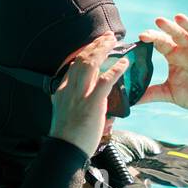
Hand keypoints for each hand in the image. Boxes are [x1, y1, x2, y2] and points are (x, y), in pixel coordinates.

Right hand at [49, 33, 128, 157]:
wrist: (64, 150)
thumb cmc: (68, 138)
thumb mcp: (67, 116)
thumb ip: (79, 106)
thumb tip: (99, 108)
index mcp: (62, 91)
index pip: (72, 66)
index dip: (84, 52)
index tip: (94, 45)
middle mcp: (69, 89)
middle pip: (81, 59)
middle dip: (95, 45)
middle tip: (107, 36)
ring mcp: (80, 95)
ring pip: (90, 64)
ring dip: (103, 50)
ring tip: (114, 41)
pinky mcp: (92, 103)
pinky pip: (105, 81)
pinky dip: (116, 70)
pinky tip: (125, 63)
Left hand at [137, 14, 187, 110]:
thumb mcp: (169, 94)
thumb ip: (151, 94)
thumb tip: (130, 100)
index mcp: (174, 55)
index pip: (161, 42)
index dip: (153, 37)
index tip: (141, 36)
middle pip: (177, 34)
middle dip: (168, 27)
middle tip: (158, 21)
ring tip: (179, 18)